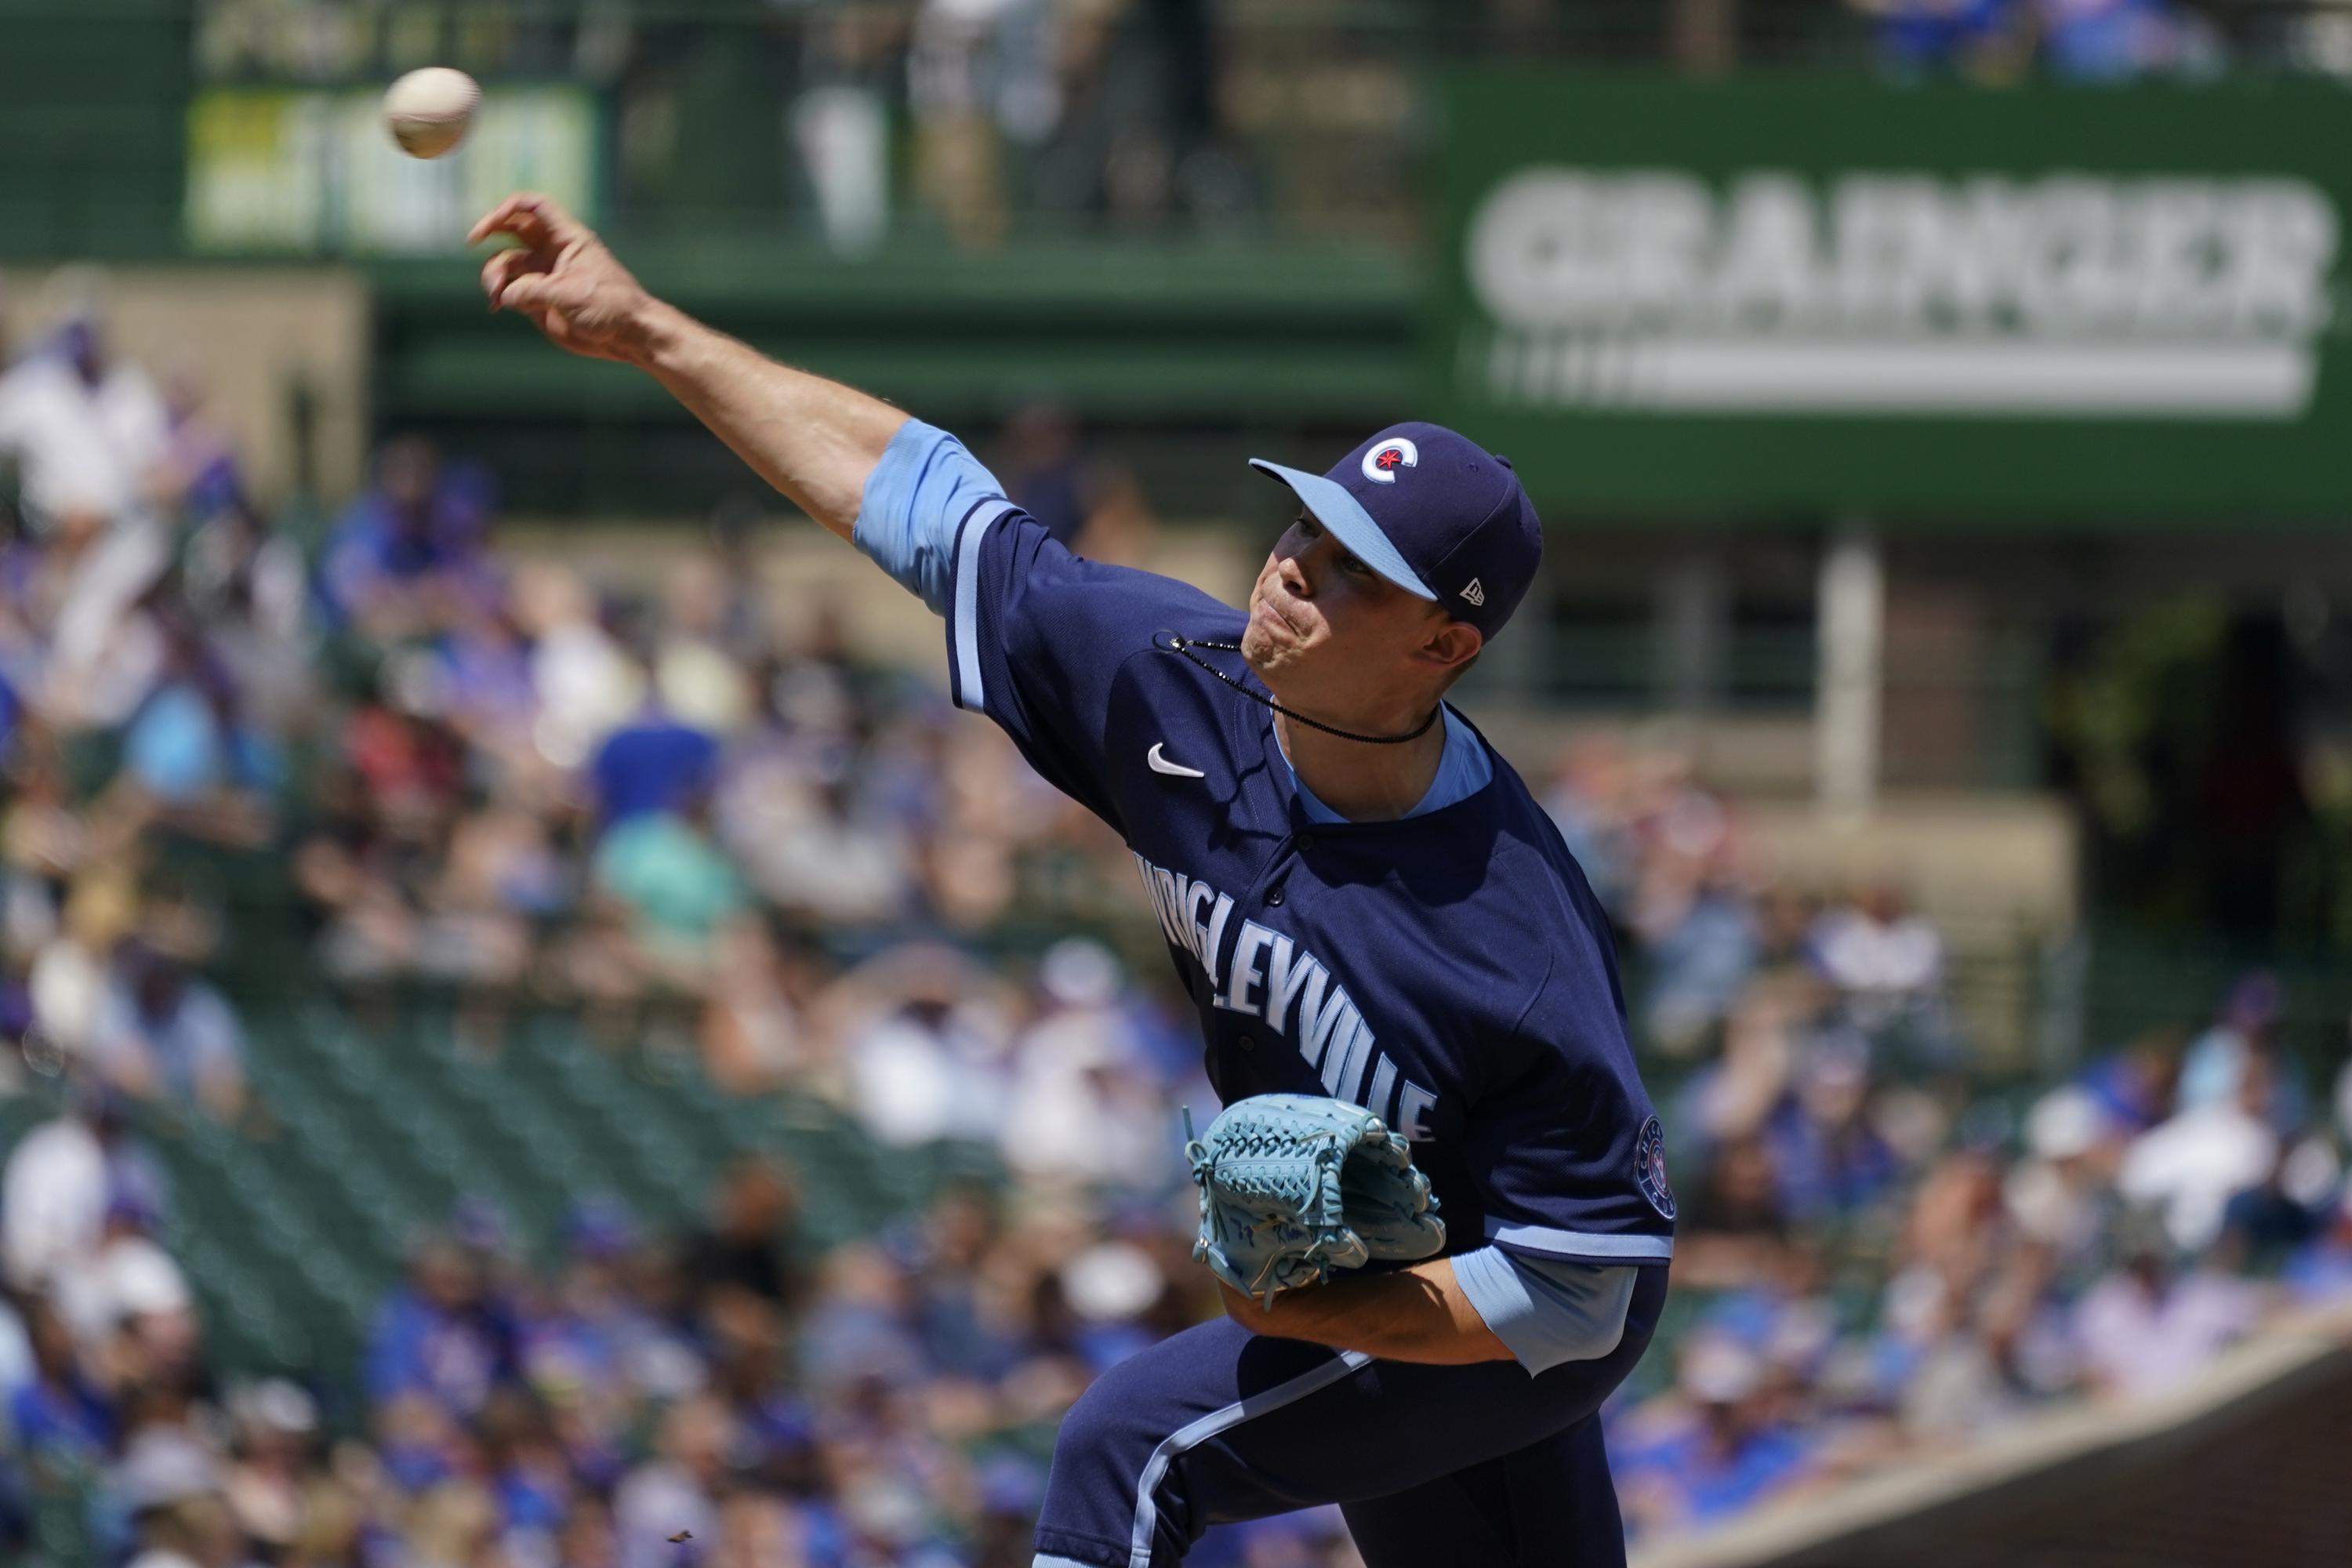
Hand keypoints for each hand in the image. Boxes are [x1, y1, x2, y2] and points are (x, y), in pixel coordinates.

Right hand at [468, 193, 659, 364]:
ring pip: (506, 262)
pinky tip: (496, 306)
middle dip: (490, 230)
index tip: (490, 223)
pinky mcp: (539, 298)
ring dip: (494, 274)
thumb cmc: (610, 306)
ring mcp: (544, 275)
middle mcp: (552, 252)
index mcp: (566, 238)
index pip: (533, 207)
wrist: (628, 335)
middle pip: (512, 228)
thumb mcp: (569, 294)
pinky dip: (499, 295)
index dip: (508, 207)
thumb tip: (503, 295)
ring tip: (496, 296)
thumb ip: (532, 291)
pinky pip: (510, 290)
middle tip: (473, 241)